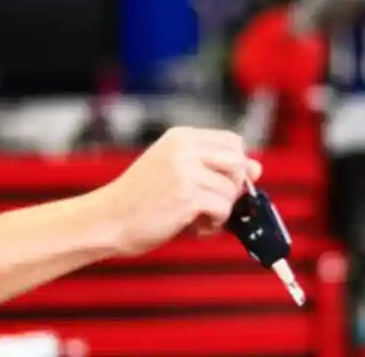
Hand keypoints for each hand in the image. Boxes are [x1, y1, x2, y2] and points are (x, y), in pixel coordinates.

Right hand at [96, 126, 261, 255]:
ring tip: (198, 218)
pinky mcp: (187, 196)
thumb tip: (257, 168)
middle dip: (234, 187)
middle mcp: (184, 148)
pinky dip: (215, 222)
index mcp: (181, 137)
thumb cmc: (139, 200)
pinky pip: (223, 208)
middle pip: (239, 162)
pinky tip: (195, 227)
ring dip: (221, 210)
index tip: (223, 183)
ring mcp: (185, 171)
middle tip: (214, 203)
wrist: (106, 220)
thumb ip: (214, 168)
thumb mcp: (176, 172)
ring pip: (232, 189)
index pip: (233, 142)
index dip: (236, 166)